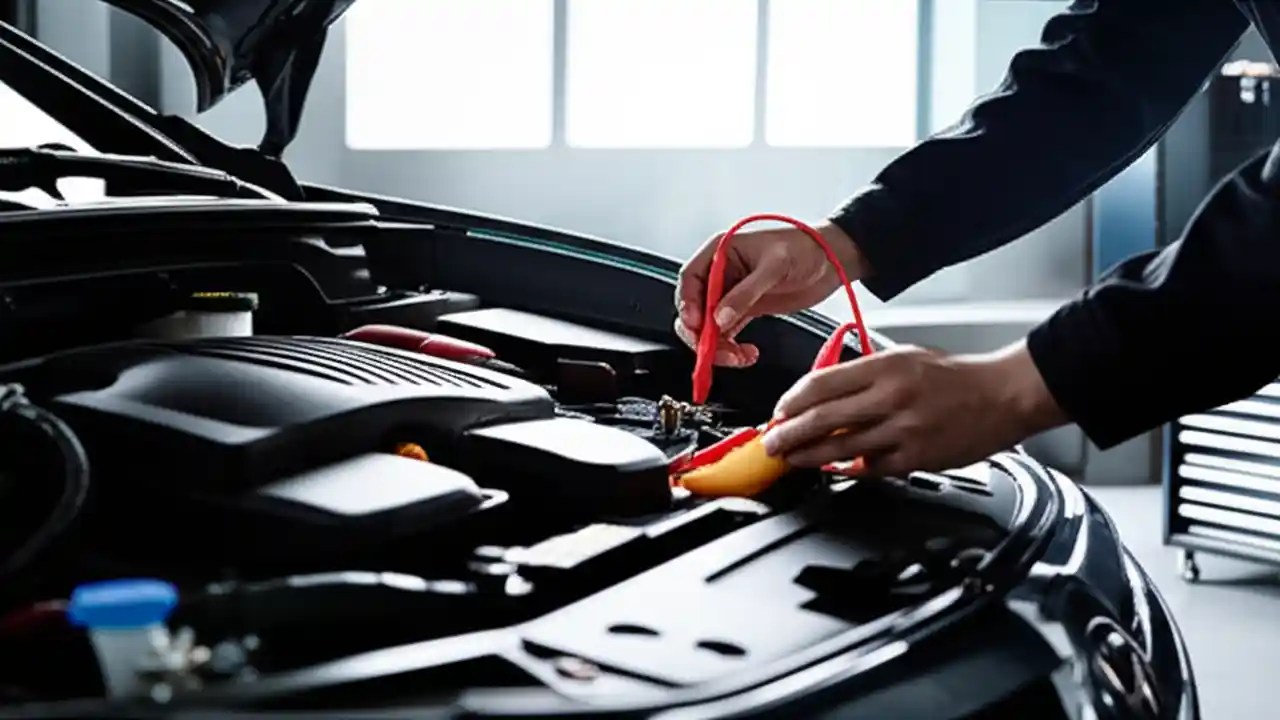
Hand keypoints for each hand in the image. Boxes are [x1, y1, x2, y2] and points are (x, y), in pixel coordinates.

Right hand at [674, 220, 866, 366]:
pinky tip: (747, 355)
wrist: (833, 258)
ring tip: (739, 357)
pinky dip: (732, 349)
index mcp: (720, 251)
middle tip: (713, 350)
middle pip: (695, 307)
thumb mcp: (774, 266)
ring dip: (718, 346)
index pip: (690, 278)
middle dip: (700, 332)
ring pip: (709, 325)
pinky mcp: (746, 310)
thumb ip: (746, 294)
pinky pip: (727, 334)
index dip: (687, 303)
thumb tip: (720, 319)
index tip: (695, 325)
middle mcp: (722, 273)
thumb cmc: (806, 247)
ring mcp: (732, 293)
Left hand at [761, 341, 1067, 474]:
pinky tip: (834, 468)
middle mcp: (891, 397)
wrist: (1001, 396)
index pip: (821, 384)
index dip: (791, 401)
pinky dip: (848, 468)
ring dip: (809, 456)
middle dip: (788, 434)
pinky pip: (870, 467)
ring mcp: (903, 430)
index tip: (779, 412)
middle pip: (822, 419)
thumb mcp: (904, 356)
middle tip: (771, 443)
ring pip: (840, 448)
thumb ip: (864, 373)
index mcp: (885, 367)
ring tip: (792, 459)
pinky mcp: (915, 458)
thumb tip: (823, 392)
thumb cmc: (954, 376)